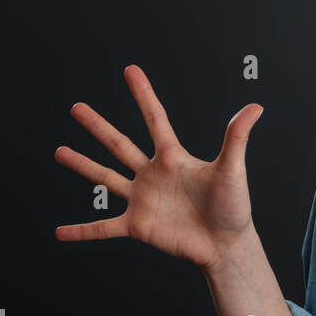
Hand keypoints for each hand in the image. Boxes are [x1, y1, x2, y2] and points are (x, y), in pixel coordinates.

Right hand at [54, 65, 263, 269]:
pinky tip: (59, 232)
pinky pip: (103, 228)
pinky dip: (81, 231)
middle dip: (97, 126)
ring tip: (59, 151)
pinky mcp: (137, 225)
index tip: (131, 70)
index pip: (155, 118)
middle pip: (119, 144)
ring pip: (105, 178)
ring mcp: (142, 200)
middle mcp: (153, 175)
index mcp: (173, 158)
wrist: (227, 244)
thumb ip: (236, 137)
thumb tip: (256, 106)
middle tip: (76, 108)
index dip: (143, 94)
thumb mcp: (232, 169)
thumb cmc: (233, 207)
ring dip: (82, 165)